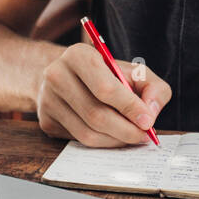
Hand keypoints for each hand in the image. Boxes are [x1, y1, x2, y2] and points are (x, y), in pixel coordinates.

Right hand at [36, 37, 171, 146]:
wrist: (70, 77)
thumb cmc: (108, 75)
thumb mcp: (134, 72)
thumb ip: (153, 88)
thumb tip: (151, 113)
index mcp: (78, 55)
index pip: (105, 87)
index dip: (129, 107)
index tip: (148, 122)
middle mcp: (56, 75)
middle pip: (96, 114)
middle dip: (125, 130)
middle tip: (144, 135)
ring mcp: (48, 99)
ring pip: (87, 133)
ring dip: (115, 140)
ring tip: (131, 136)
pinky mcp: (46, 120)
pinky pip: (78, 141)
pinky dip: (102, 144)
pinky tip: (112, 135)